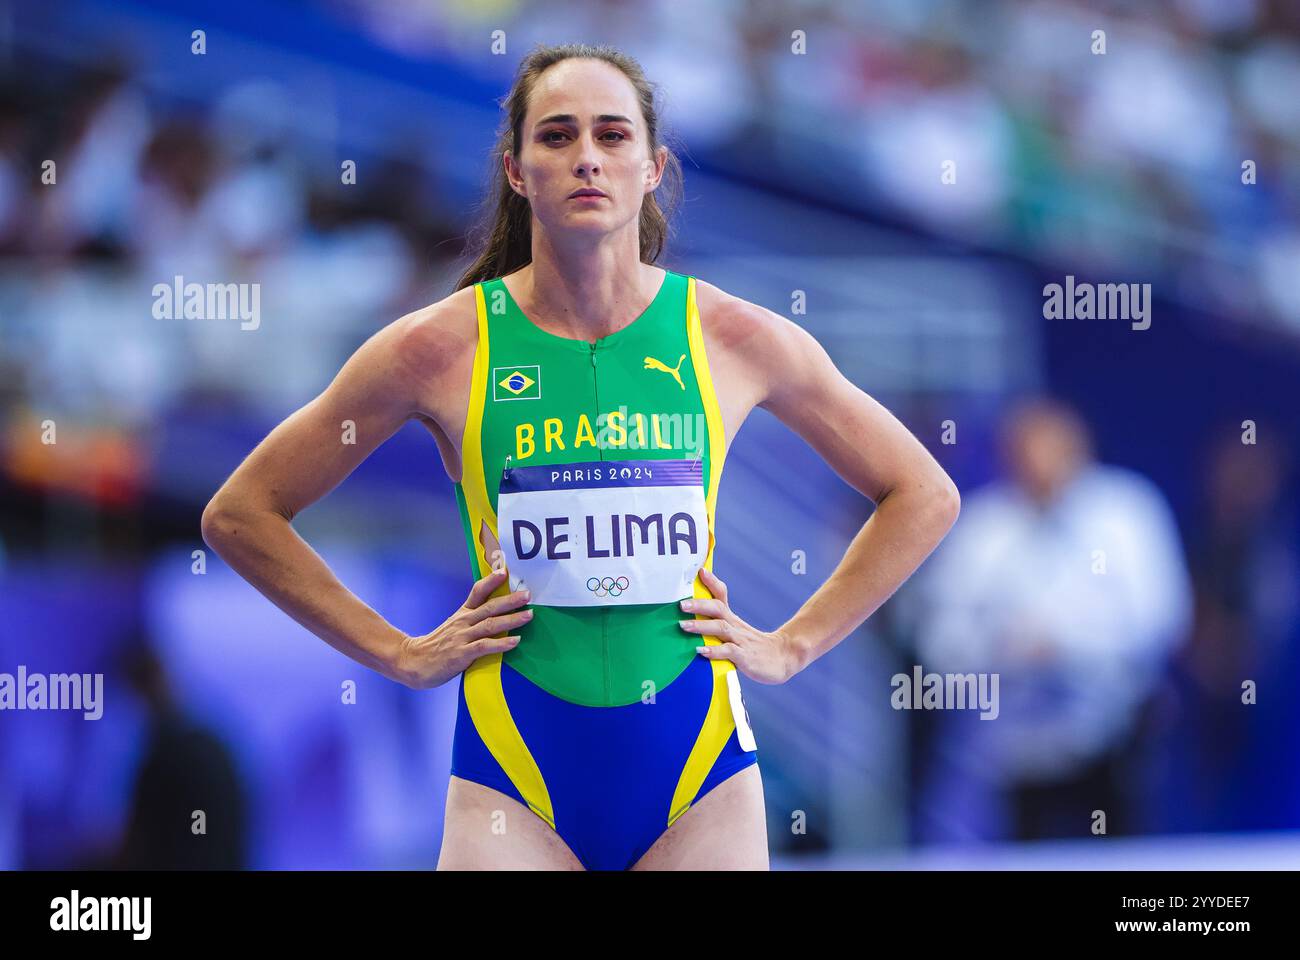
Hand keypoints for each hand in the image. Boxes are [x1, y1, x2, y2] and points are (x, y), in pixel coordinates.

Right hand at [395, 568, 531, 688]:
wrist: (412, 661)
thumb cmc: (437, 646)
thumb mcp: (454, 627)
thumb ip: (473, 621)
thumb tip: (498, 615)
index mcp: (462, 614)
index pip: (477, 592)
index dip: (491, 581)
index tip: (505, 571)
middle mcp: (463, 622)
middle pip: (489, 607)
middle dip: (510, 600)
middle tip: (528, 594)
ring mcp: (462, 637)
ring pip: (490, 625)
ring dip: (511, 619)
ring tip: (528, 615)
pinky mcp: (461, 654)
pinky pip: (484, 646)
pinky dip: (500, 643)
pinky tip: (515, 642)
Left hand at [678, 566, 799, 683]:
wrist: (783, 658)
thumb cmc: (753, 646)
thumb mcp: (735, 632)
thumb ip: (717, 624)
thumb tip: (697, 612)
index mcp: (733, 619)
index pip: (722, 595)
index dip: (712, 583)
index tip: (700, 571)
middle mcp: (736, 627)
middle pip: (718, 609)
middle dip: (699, 605)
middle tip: (681, 604)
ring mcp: (741, 641)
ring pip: (721, 628)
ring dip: (701, 626)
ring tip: (683, 625)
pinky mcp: (745, 657)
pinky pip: (729, 652)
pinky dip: (714, 651)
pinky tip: (701, 650)